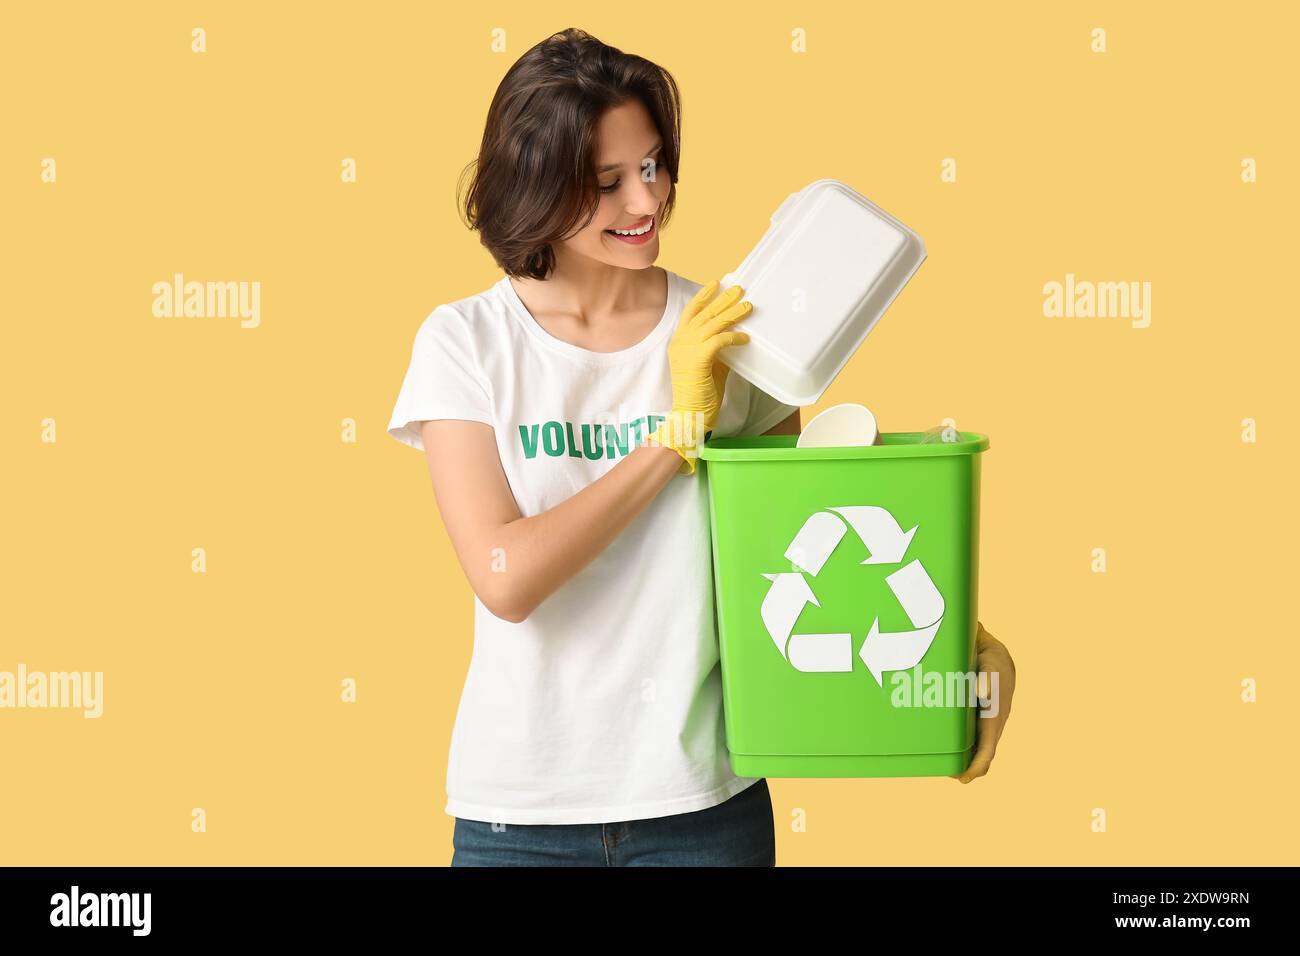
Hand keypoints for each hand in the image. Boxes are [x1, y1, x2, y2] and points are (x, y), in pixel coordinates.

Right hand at [647, 279, 750, 474]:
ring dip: (732, 314)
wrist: (690, 414)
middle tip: (739, 289)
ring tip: (748, 307)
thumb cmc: (700, 393)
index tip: (716, 283)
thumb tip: (736, 336)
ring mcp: (687, 350)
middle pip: (704, 313)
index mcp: (679, 342)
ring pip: (712, 324)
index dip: (703, 296)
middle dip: (722, 299)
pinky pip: (719, 341)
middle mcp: (681, 342)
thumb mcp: (710, 365)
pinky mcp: (697, 359)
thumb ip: (718, 349)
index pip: (690, 312)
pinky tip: (745, 337)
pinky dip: (733, 337)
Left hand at [952, 620, 1015, 783]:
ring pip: (972, 745)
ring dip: (958, 756)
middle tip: (943, 771)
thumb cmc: (992, 662)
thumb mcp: (990, 666)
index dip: (976, 767)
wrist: (994, 654)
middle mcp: (990, 725)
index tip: (962, 778)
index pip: (988, 751)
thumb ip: (988, 678)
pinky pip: (966, 733)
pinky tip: (938, 741)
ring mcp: (983, 722)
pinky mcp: (974, 716)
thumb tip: (982, 693)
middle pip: (978, 753)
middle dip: (963, 765)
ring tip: (938, 761)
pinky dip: (955, 741)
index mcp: (996, 719)